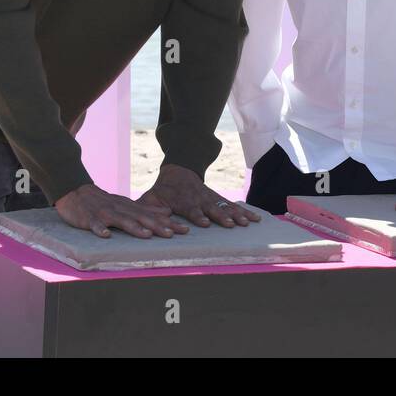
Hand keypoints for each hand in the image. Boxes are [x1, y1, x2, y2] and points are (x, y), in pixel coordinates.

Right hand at [55, 183, 187, 238]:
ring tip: (146, 235)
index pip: (153, 215)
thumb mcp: (127, 204)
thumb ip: (147, 209)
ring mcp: (105, 213)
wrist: (77, 192)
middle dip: (157, 226)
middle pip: (141, 218)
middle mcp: (121, 209)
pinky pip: (95, 225)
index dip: (168, 223)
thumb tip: (168, 212)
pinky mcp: (90, 219)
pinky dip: (100, 229)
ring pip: (121, 221)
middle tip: (171, 234)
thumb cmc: (104, 202)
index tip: (184, 230)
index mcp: (130, 207)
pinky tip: (106, 235)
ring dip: (134, 228)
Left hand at [139, 164, 260, 227]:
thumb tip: (140, 219)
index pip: (191, 208)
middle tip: (230, 225)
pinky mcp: (218, 199)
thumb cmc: (163, 190)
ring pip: (225, 206)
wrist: (179, 171)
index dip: (197, 215)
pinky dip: (244, 211)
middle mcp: (199, 199)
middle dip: (221, 216)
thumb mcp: (151, 196)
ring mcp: (210, 198)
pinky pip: (232, 205)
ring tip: (247, 223)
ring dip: (236, 214)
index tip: (203, 222)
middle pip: (211, 208)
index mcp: (183, 200)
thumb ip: (146, 208)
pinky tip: (255, 218)